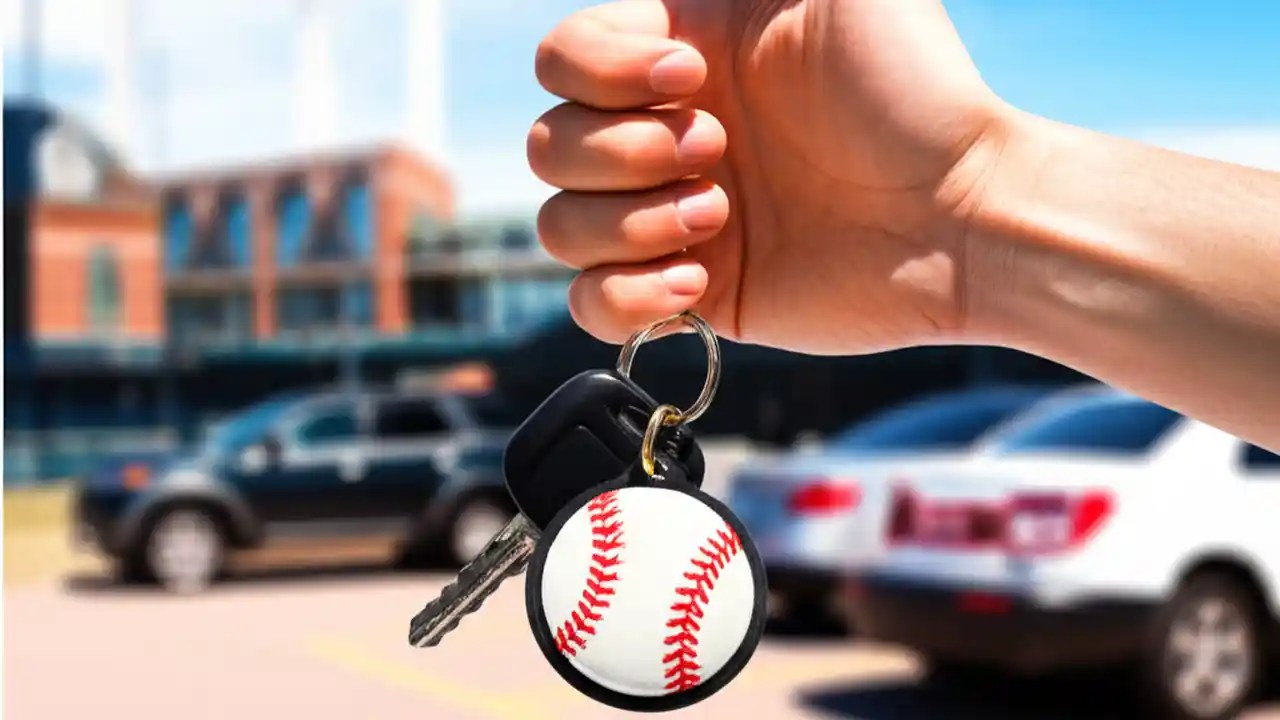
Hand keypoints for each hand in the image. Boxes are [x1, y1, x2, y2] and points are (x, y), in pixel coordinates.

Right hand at [529, 0, 1010, 352]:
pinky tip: (698, 278)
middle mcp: (662, 139)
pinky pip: (592, 306)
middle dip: (623, 153)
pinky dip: (626, 294)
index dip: (603, 72)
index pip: (561, 61)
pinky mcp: (694, 294)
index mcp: (675, 61)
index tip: (692, 78)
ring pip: (560, 229)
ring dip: (629, 224)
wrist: (964, 209)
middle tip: (720, 154)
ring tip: (721, 217)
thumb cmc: (912, 87)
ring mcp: (672, 221)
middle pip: (548, 147)